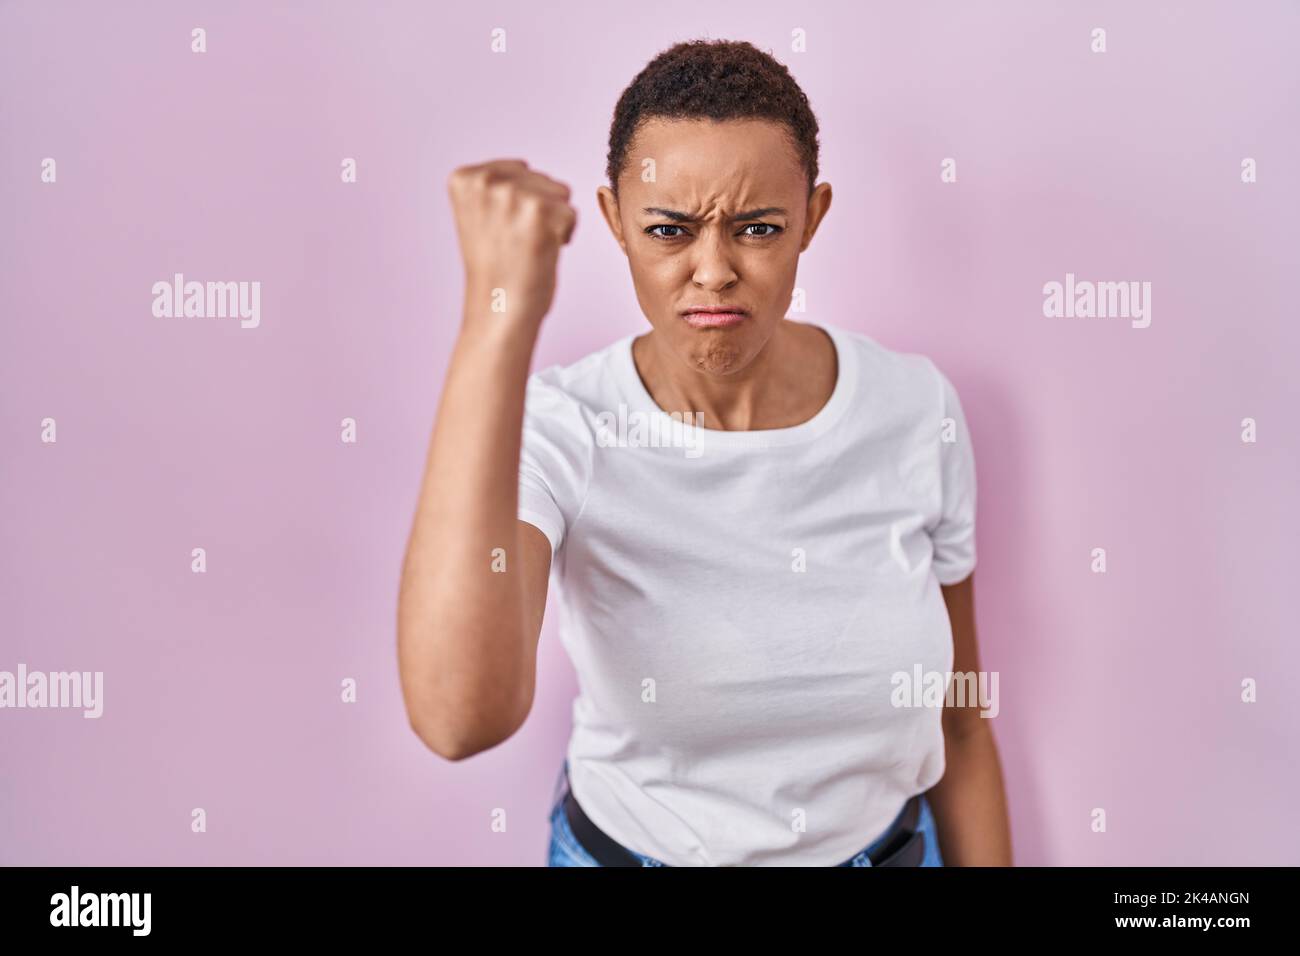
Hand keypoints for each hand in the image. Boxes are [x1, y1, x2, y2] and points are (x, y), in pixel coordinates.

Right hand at [447, 159, 576, 324]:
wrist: (499, 308)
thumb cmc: (496, 268)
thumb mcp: (480, 215)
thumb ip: (495, 186)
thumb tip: (525, 167)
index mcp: (465, 178)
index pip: (518, 169)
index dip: (519, 202)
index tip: (502, 230)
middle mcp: (485, 180)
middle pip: (542, 178)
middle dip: (539, 209)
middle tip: (517, 242)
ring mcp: (512, 194)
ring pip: (560, 193)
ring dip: (553, 220)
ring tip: (529, 246)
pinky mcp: (540, 211)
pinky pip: (571, 213)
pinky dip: (564, 235)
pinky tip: (542, 252)